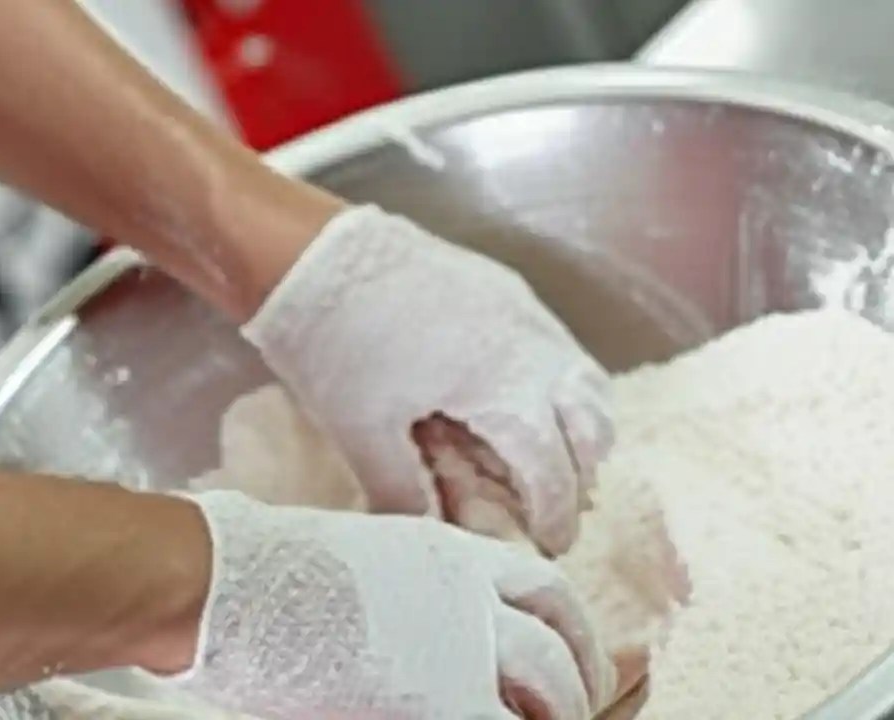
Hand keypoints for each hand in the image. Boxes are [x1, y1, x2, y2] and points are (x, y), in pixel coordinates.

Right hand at [167, 491, 613, 719]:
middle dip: (579, 682)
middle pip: (558, 640)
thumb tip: (400, 622)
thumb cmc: (252, 570)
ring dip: (558, 715)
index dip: (568, 626)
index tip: (572, 654)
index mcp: (444, 550)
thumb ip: (396, 587)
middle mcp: (466, 589)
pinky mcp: (439, 695)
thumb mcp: (347, 558)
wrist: (220, 579)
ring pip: (553, 687)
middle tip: (575, 712)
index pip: (540, 585)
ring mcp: (458, 639)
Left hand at [242, 205, 612, 555]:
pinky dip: (554, 381)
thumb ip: (403, 491)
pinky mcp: (502, 285)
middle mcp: (533, 344)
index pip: (553, 470)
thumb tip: (429, 534)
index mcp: (505, 387)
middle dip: (580, 470)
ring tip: (542, 454)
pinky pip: (555, 343)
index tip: (550, 544)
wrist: (309, 253)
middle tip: (552, 503)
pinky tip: (511, 397)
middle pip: (592, 422)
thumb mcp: (363, 431)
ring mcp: (522, 308)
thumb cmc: (335, 344)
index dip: (554, 515)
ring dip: (577, 423)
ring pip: (585, 378)